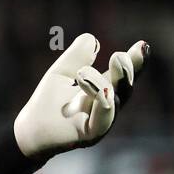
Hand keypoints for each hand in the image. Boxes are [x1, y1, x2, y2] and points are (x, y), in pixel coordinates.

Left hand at [0, 33, 148, 173]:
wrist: (31, 129)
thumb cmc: (49, 101)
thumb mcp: (63, 72)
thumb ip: (77, 55)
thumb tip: (93, 38)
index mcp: (103, 90)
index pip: (123, 74)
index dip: (134, 61)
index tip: (143, 44)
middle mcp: (107, 107)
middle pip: (125, 88)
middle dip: (128, 71)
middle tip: (121, 55)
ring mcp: (101, 122)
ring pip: (113, 102)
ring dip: (109, 83)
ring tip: (104, 66)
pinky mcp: (90, 135)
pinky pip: (102, 121)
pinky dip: (104, 106)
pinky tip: (103, 91)